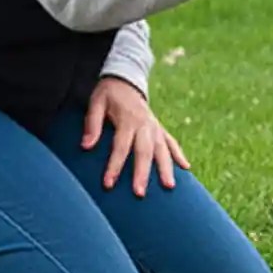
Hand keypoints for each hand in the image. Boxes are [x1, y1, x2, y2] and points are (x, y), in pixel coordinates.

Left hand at [81, 77, 190, 196]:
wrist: (125, 79)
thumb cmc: (108, 94)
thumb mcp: (96, 102)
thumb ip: (92, 124)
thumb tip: (86, 146)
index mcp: (128, 119)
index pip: (121, 146)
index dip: (114, 166)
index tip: (108, 184)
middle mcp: (145, 124)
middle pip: (145, 152)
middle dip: (143, 173)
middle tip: (140, 194)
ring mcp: (155, 127)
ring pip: (163, 149)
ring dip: (166, 168)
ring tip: (169, 186)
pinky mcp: (160, 128)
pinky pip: (172, 142)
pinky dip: (179, 154)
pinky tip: (186, 168)